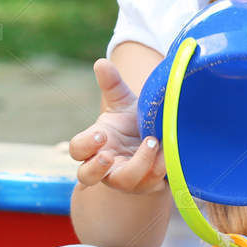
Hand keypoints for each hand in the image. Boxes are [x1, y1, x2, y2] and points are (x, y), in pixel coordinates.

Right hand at [68, 58, 167, 192]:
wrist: (160, 137)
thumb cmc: (133, 121)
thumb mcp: (123, 102)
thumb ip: (112, 84)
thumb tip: (101, 63)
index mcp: (95, 146)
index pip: (77, 150)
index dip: (84, 145)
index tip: (100, 135)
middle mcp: (106, 166)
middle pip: (87, 176)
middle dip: (97, 168)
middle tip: (108, 155)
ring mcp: (127, 179)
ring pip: (124, 182)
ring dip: (138, 164)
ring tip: (152, 142)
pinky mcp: (149, 184)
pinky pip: (153, 181)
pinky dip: (161, 165)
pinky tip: (170, 148)